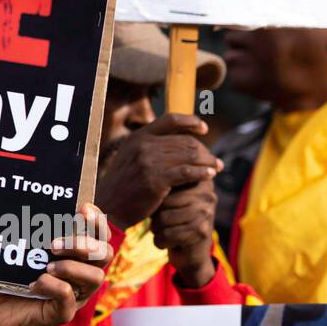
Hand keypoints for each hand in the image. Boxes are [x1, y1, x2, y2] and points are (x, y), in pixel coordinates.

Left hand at [0, 206, 112, 325]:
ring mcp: (76, 296)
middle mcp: (83, 277)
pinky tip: (34, 284)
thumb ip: (23, 235)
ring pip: (95, 277)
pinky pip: (68, 297)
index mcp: (77, 258)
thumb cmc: (12, 281)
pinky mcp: (63, 314)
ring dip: (70, 266)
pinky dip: (53, 285)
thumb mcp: (19, 255)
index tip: (83, 208)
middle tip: (54, 243)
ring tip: (46, 265)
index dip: (97, 222)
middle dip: (83, 243)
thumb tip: (13, 206)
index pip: (100, 237)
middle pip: (105, 254)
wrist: (0, 317)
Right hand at [94, 113, 221, 228]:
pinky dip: (202, 173)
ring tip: (216, 168)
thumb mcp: (132, 157)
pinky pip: (187, 172)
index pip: (170, 120)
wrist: (110, 206)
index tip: (204, 129)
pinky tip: (209, 176)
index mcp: (138, 136)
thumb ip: (150, 147)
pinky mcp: (156, 179)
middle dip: (204, 150)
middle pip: (184, 140)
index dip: (190, 121)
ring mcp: (149, 162)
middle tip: (215, 160)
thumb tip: (179, 140)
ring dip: (207, 161)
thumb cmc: (125, 184)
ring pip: (189, 155)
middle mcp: (143, 145)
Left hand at [151, 177, 216, 287]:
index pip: (166, 182)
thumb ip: (162, 180)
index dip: (155, 197)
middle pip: (163, 200)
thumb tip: (142, 163)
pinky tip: (165, 241)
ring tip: (163, 230)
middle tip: (160, 221)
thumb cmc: (173, 219)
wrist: (190, 254)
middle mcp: (206, 194)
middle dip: (155, 214)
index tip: (156, 205)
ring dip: (156, 228)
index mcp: (198, 180)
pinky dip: (160, 241)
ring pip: (163, 218)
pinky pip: (168, 234)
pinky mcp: (201, 232)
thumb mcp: (168, 197)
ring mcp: (206, 212)